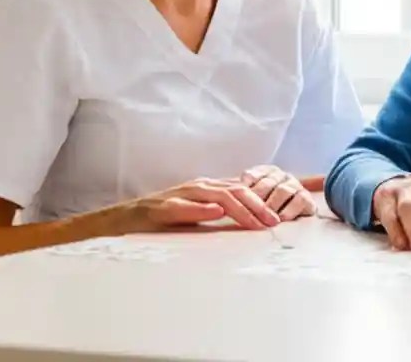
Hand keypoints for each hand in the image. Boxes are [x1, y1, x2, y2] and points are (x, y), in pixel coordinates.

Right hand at [129, 177, 281, 231]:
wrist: (131, 218)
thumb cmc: (168, 219)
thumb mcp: (202, 212)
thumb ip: (223, 212)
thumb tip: (252, 220)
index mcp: (210, 188)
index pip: (243, 190)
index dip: (263, 201)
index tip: (279, 218)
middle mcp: (200, 186)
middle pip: (236, 191)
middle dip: (258, 206)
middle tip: (274, 223)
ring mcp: (183, 194)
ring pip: (218, 196)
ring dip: (240, 209)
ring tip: (256, 222)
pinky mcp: (166, 206)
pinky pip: (186, 206)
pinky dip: (203, 209)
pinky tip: (217, 213)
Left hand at [239, 165, 316, 220]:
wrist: (295, 217)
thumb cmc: (266, 209)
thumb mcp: (251, 200)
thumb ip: (240, 197)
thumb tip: (225, 204)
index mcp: (265, 172)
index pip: (251, 176)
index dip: (243, 188)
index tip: (235, 200)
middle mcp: (281, 176)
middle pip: (267, 184)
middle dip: (257, 199)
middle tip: (249, 212)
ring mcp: (295, 185)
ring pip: (283, 191)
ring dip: (273, 205)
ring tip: (265, 218)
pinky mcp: (307, 198)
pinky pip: (299, 200)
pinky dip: (289, 210)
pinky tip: (281, 219)